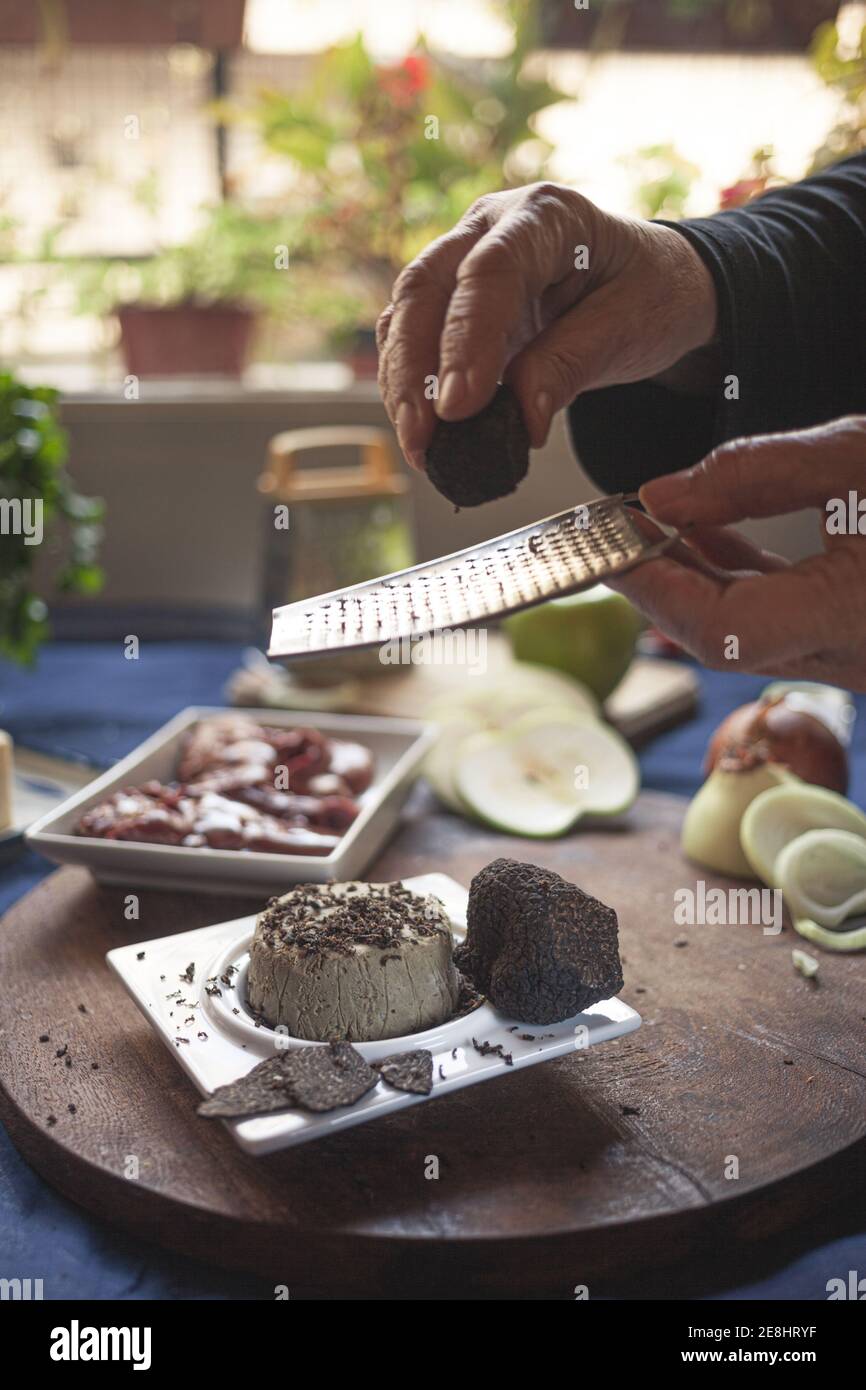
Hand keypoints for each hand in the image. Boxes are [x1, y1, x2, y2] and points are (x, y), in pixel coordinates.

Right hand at [376, 182, 716, 467]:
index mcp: (547, 217)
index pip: (489, 272)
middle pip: (427, 286)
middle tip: (421, 436)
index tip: (458, 406)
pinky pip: (413, 337)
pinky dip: (410, 384)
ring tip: (419, 445)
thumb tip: (522, 418)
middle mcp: (492, 227)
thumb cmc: (649, 292)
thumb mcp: (629, 326)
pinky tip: (422, 431)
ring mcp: (464, 259)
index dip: (466, 340)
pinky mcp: (452, 301)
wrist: (653, 285)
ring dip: (403, 382)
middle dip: (414, 368)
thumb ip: (571, 365)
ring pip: (407, 312)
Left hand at [609, 417, 865, 690]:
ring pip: (746, 633)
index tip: (615, 549)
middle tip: (616, 533)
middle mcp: (851, 654)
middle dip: (661, 584)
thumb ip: (756, 473)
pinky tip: (702, 536)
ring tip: (649, 527)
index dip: (657, 591)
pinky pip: (777, 620)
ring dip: (693, 581)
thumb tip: (661, 496)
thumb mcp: (857, 457)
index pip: (721, 631)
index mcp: (850, 616)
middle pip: (722, 639)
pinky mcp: (851, 637)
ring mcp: (851, 653)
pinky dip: (735, 580)